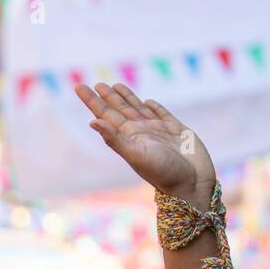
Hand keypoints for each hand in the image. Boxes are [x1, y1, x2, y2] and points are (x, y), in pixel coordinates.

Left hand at [75, 82, 215, 205]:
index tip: (78, 87)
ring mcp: (158, 131)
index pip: (105, 114)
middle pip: (119, 109)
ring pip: (138, 109)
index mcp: (128, 137)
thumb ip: (115, 139)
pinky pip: (162, 114)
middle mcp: (140, 132)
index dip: (92, 101)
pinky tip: (147, 101)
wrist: (192, 184)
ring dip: (126, 98)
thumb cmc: (163, 172)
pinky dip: (154, 107)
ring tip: (115, 86)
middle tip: (96, 84)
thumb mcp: (136, 155)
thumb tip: (92, 122)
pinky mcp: (176, 130)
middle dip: (108, 97)